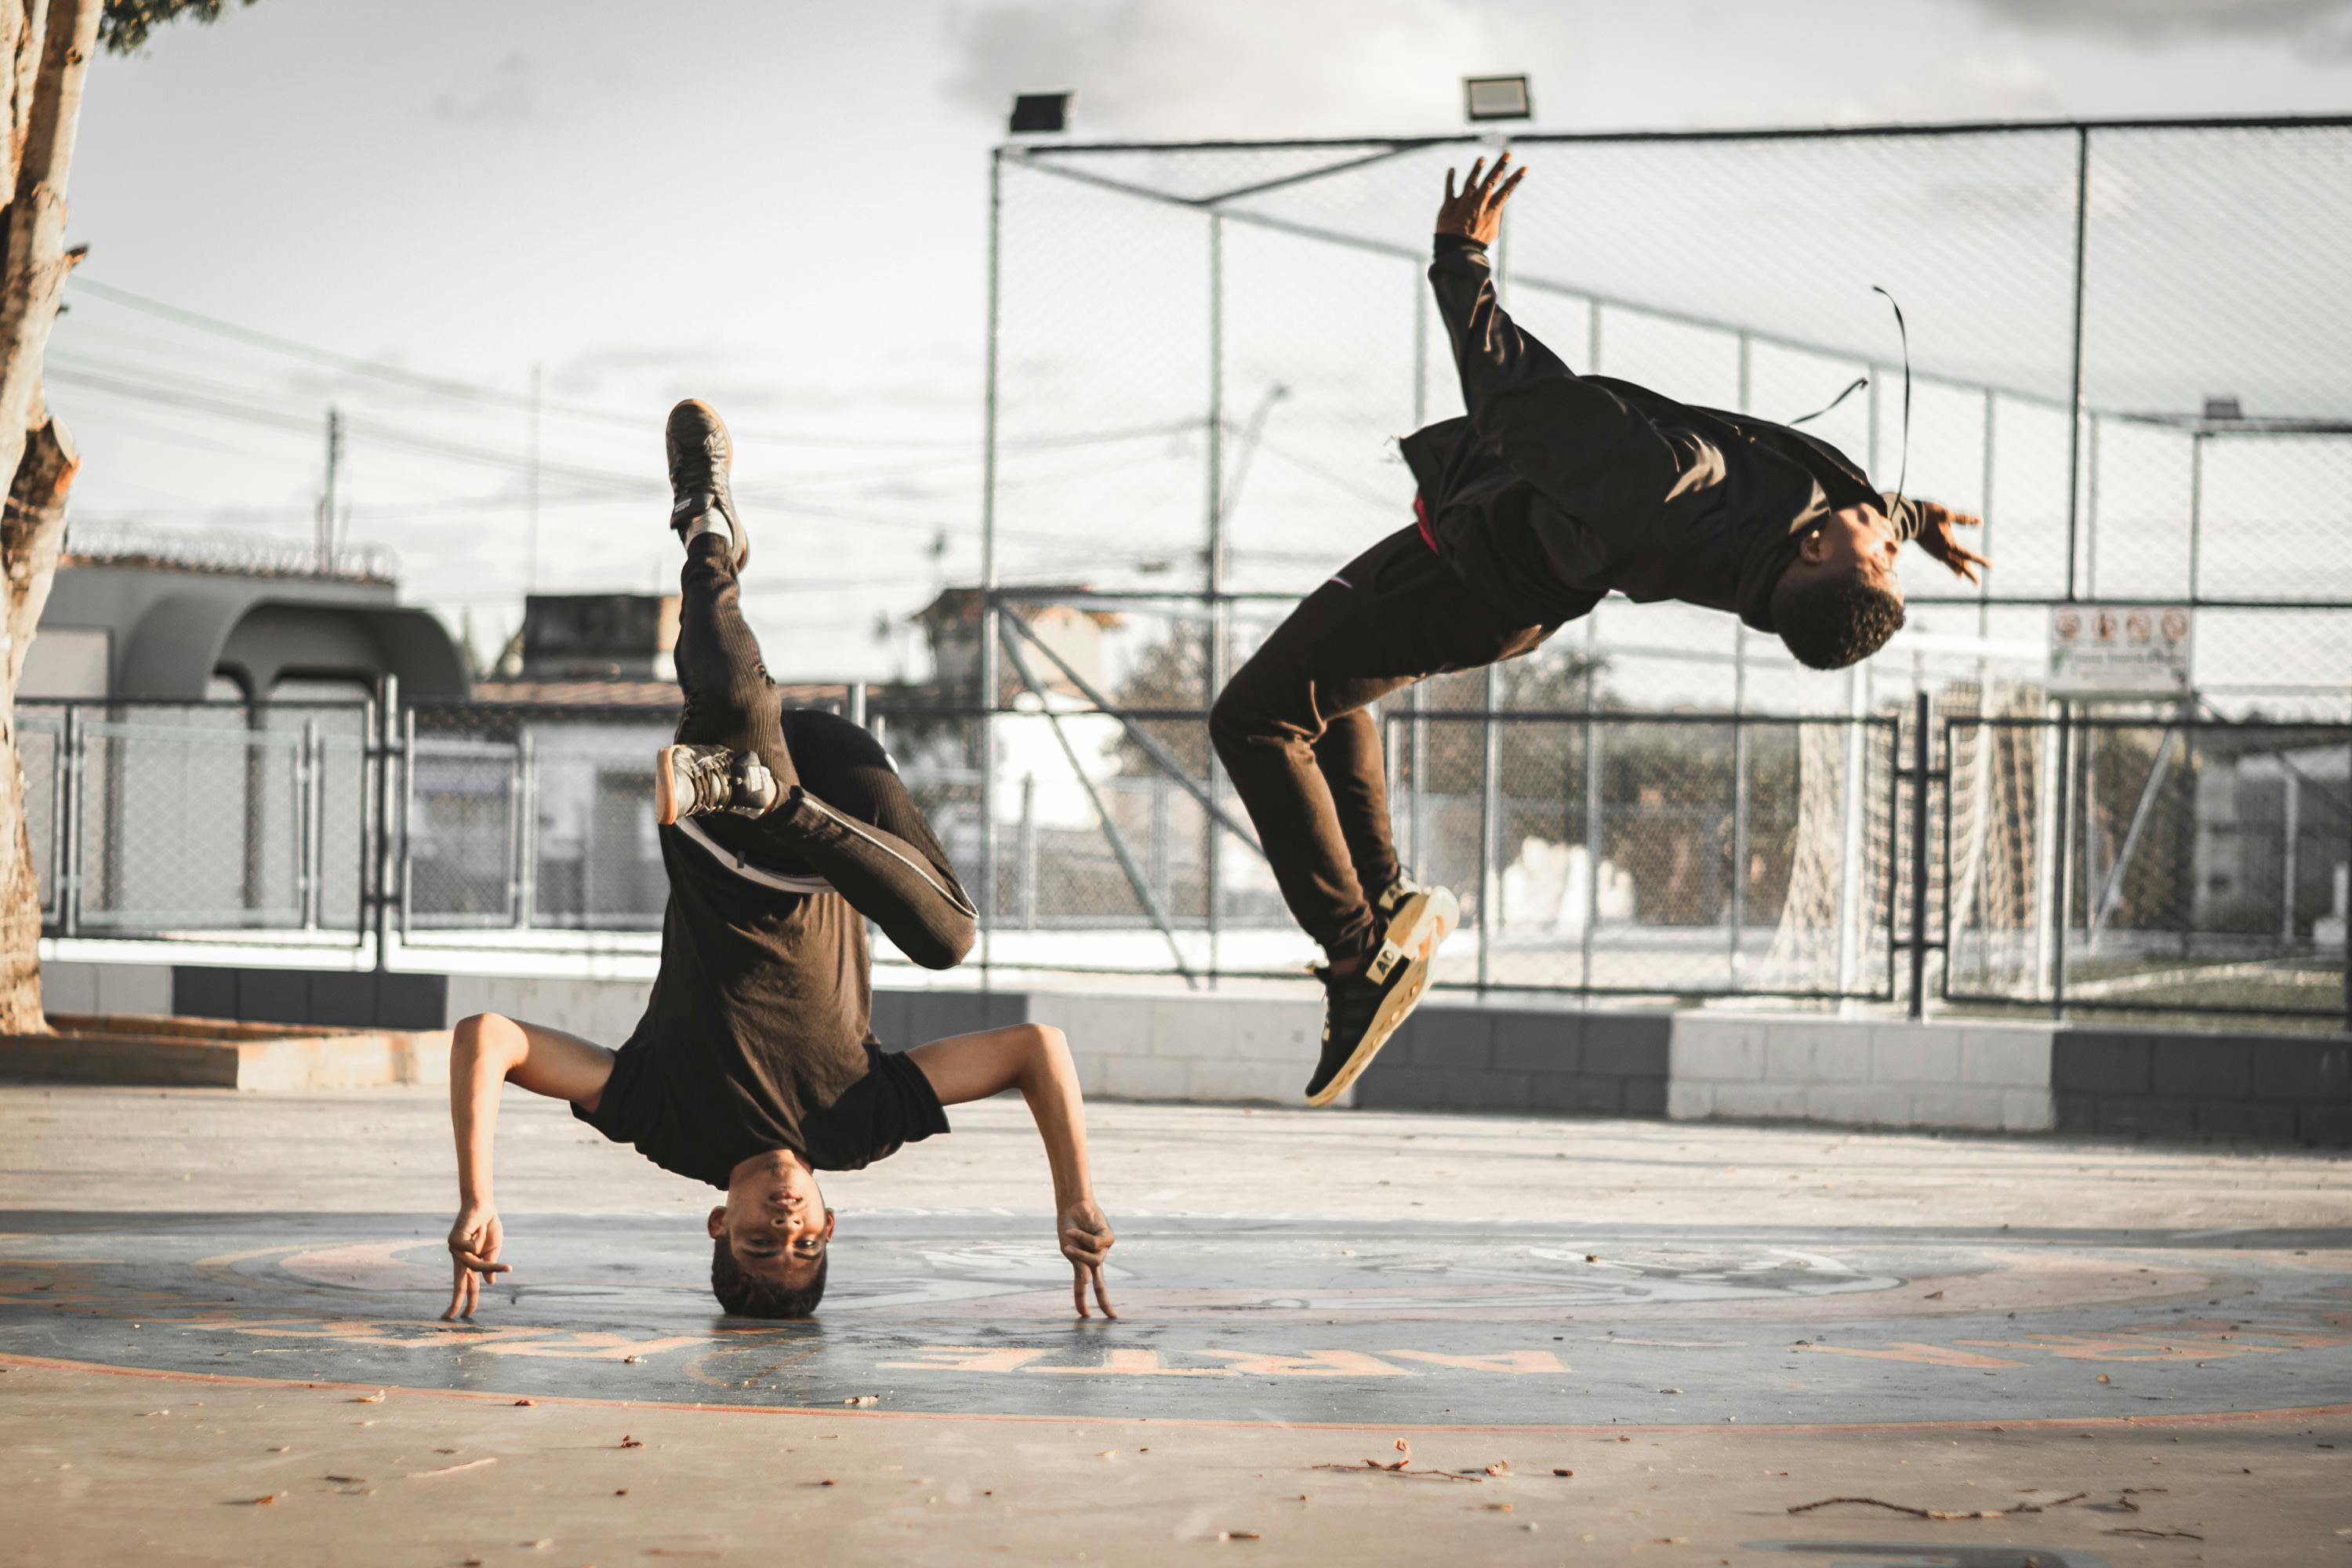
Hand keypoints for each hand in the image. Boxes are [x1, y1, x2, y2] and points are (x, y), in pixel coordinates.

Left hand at [444, 1203, 508, 1319]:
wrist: (482, 1205)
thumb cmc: (488, 1225)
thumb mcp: (494, 1248)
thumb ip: (490, 1264)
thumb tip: (489, 1283)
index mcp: (468, 1261)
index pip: (468, 1285)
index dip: (467, 1300)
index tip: (462, 1316)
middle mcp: (459, 1258)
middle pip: (459, 1284)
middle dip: (457, 1301)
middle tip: (451, 1318)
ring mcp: (454, 1249)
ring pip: (474, 1264)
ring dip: (490, 1261)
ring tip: (492, 1243)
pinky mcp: (453, 1240)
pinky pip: (472, 1246)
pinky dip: (480, 1236)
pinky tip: (478, 1227)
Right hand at [1058, 1199, 1116, 1319]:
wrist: (1072, 1207)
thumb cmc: (1069, 1227)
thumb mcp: (1069, 1249)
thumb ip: (1079, 1266)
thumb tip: (1087, 1282)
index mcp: (1082, 1264)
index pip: (1083, 1287)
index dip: (1082, 1301)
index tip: (1085, 1316)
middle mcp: (1094, 1259)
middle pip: (1100, 1285)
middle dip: (1104, 1301)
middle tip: (1112, 1317)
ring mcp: (1102, 1250)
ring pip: (1095, 1260)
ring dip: (1080, 1250)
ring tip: (1070, 1237)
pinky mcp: (1109, 1238)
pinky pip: (1096, 1245)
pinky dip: (1083, 1238)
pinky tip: (1076, 1230)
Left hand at [1436, 151, 1526, 245]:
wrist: (1456, 252)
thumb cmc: (1477, 243)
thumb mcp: (1492, 231)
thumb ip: (1495, 215)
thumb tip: (1499, 205)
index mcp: (1491, 210)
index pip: (1506, 191)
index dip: (1516, 179)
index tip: (1525, 167)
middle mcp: (1478, 204)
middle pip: (1491, 181)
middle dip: (1500, 166)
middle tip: (1508, 154)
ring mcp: (1463, 203)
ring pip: (1470, 182)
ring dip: (1476, 169)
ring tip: (1482, 159)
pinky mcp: (1449, 205)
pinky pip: (1449, 190)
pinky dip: (1450, 179)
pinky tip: (1452, 169)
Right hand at [1909, 499, 1988, 584]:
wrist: (1908, 519)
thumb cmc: (1928, 514)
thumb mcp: (1947, 514)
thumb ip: (1964, 519)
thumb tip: (1981, 521)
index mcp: (1948, 543)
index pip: (1967, 555)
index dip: (1979, 560)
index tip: (1990, 567)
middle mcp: (1943, 551)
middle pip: (1959, 565)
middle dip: (1970, 573)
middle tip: (1978, 584)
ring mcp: (1936, 552)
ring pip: (1951, 564)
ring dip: (1960, 571)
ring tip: (1966, 577)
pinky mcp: (1931, 550)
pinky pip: (1944, 562)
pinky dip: (1951, 567)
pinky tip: (1955, 569)